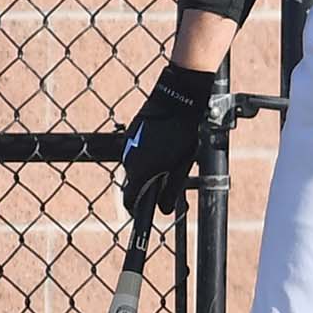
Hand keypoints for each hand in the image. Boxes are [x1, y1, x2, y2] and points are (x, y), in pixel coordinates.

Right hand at [121, 63, 210, 214]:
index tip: (145, 214)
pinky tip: (165, 148)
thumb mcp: (182, 167)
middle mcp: (129, 159)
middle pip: (133, 183)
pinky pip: (136, 151)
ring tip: (170, 163)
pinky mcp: (132, 131)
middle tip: (168, 186)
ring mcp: (128, 144)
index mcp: (139, 171)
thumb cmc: (184, 133)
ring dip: (148, 170)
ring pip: (135, 166)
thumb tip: (163, 210)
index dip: (137, 210)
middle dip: (148, 188)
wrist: (179, 98)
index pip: (129, 200)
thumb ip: (171, 190)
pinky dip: (146, 156)